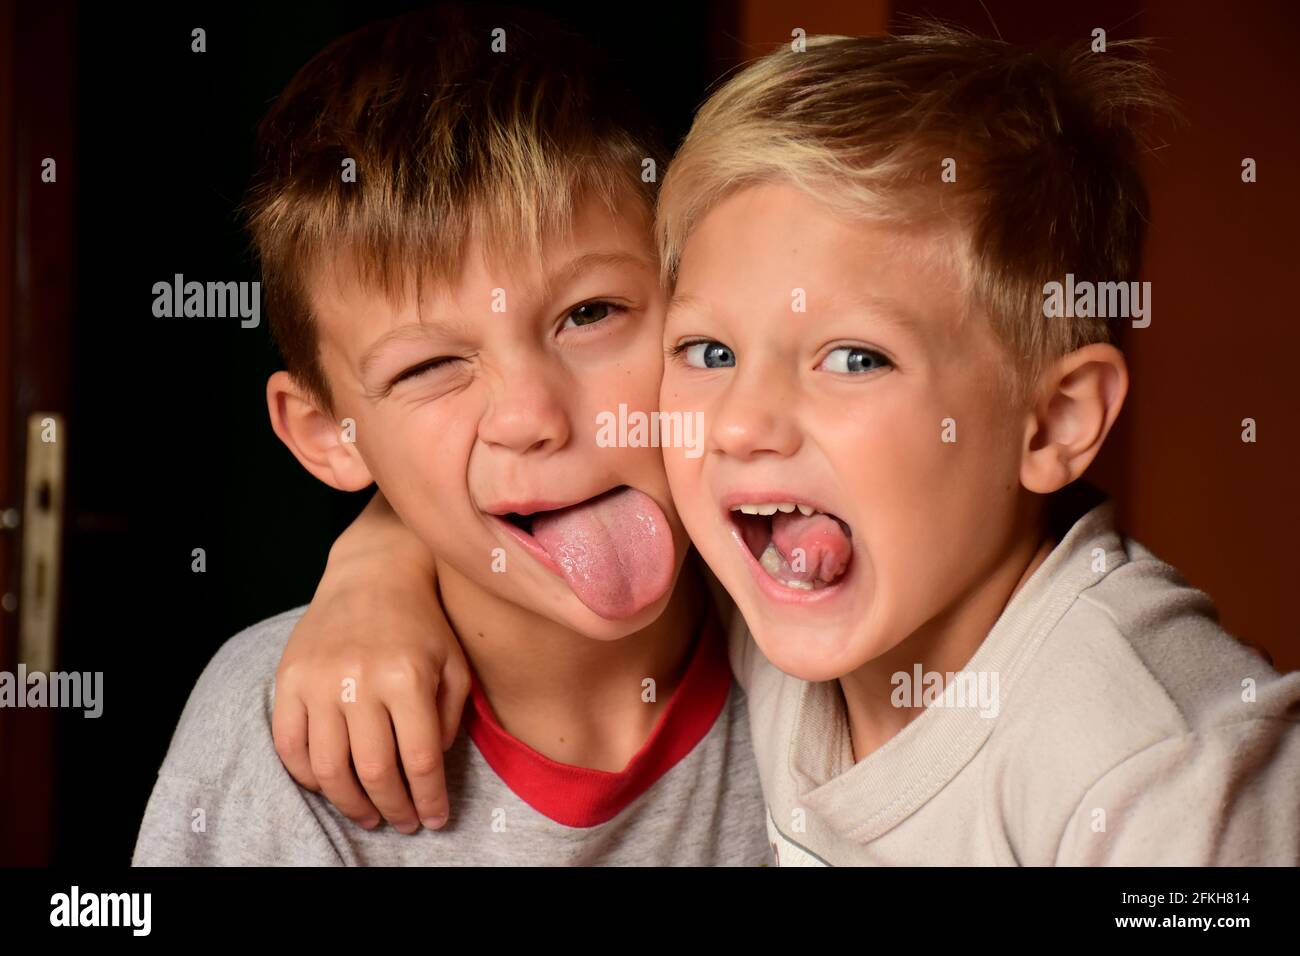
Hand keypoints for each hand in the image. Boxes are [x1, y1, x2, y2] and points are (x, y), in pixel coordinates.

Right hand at [272, 493, 469, 832]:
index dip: (429, 799)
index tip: (435, 819)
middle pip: (375, 771)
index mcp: (407, 677)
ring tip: (370, 814)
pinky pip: (289, 745)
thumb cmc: (423, 624)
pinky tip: (330, 785)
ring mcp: (319, 680)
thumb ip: (450, 719)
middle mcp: (360, 680)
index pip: (421, 760)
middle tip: (404, 823)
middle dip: (393, 808)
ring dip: (350, 803)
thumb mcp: (455, 664)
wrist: (372, 574)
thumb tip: (429, 769)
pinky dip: (308, 776)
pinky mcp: (288, 678)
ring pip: (329, 768)